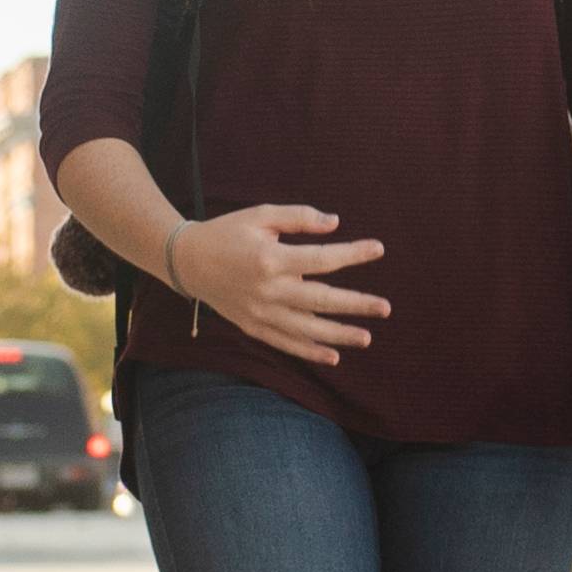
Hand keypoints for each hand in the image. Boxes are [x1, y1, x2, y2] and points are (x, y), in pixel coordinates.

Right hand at [175, 203, 387, 360]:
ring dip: (338, 335)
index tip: (378, 249)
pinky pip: (285, 343)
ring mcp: (260, 313)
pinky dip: (309, 352)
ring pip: (307, 329)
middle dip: (356, 305)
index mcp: (272, 260)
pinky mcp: (252, 326)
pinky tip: (333, 356)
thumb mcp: (261, 215)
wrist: (186, 260)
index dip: (353, 254)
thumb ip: (299, 218)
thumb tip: (334, 224)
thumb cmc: (227, 232)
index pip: (323, 259)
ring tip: (367, 337)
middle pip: (321, 300)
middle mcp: (268, 290)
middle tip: (385, 308)